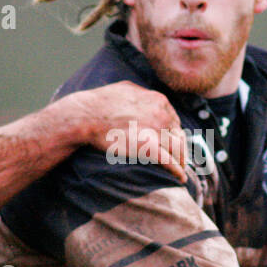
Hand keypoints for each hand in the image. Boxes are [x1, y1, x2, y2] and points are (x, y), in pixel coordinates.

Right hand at [55, 82, 186, 180]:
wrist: (86, 116)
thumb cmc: (100, 103)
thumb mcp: (126, 89)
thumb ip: (141, 94)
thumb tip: (146, 97)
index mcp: (159, 100)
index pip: (174, 120)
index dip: (173, 133)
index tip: (172, 142)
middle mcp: (162, 114)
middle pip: (179, 135)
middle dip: (180, 147)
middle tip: (180, 159)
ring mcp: (157, 131)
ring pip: (177, 149)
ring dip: (181, 161)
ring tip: (180, 170)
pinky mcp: (149, 147)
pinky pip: (169, 162)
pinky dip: (177, 171)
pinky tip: (180, 178)